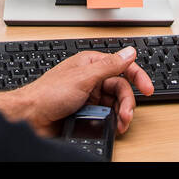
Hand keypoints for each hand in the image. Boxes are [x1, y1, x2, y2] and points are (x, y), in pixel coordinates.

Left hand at [0, 47, 153, 136]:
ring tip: (119, 123)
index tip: (147, 88)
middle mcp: (91, 79)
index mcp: (90, 64)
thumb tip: (129, 52)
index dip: (136, 76)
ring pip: (114, 104)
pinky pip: (106, 116)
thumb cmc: (48, 94)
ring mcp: (89, 96)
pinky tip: (110, 126)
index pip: (121, 66)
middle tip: (126, 114)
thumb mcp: (83, 78)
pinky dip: (111, 122)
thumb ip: (108, 65)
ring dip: (120, 114)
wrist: (31, 117)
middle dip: (126, 102)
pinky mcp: (86, 111)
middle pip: (120, 88)